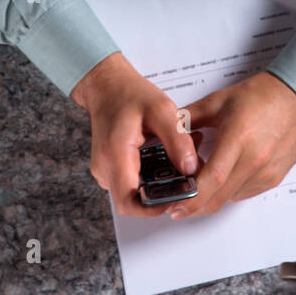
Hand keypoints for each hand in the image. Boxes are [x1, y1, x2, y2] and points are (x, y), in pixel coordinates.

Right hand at [70, 52, 201, 218]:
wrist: (106, 85)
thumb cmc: (129, 94)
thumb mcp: (162, 109)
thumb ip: (177, 139)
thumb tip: (190, 169)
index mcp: (115, 153)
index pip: (128, 202)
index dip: (152, 208)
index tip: (176, 198)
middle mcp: (105, 167)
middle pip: (133, 200)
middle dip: (161, 193)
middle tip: (184, 176)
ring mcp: (104, 170)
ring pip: (133, 192)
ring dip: (157, 184)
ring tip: (177, 160)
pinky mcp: (109, 168)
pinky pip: (131, 182)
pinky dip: (149, 176)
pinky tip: (164, 157)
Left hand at [168, 71, 295, 220]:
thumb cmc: (260, 96)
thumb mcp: (216, 102)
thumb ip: (187, 119)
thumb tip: (165, 132)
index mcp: (238, 138)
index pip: (212, 180)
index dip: (190, 199)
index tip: (174, 206)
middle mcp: (255, 160)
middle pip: (219, 197)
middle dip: (194, 206)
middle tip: (177, 204)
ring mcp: (266, 172)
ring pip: (230, 198)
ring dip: (212, 196)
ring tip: (201, 179)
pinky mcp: (274, 178)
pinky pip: (243, 193)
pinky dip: (228, 190)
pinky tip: (223, 174)